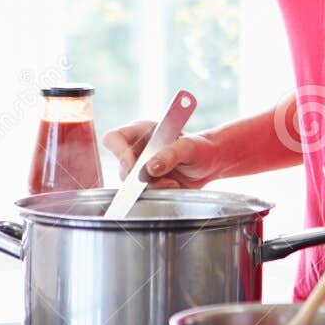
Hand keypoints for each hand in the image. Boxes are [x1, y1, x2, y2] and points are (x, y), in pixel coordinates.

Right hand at [101, 120, 223, 188]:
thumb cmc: (200, 148)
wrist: (210, 164)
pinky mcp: (147, 184)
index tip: (134, 167)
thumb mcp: (189, 147)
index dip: (119, 153)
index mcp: (142, 131)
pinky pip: (143, 194)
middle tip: (162, 179)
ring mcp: (140, 168)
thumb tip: (151, 167)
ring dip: (153, 187)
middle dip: (140, 177)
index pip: (114, 138)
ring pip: (131, 184)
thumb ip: (171, 154)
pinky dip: (158, 192)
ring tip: (174, 182)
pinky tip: (173, 186)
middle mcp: (137, 149)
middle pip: (121, 166)